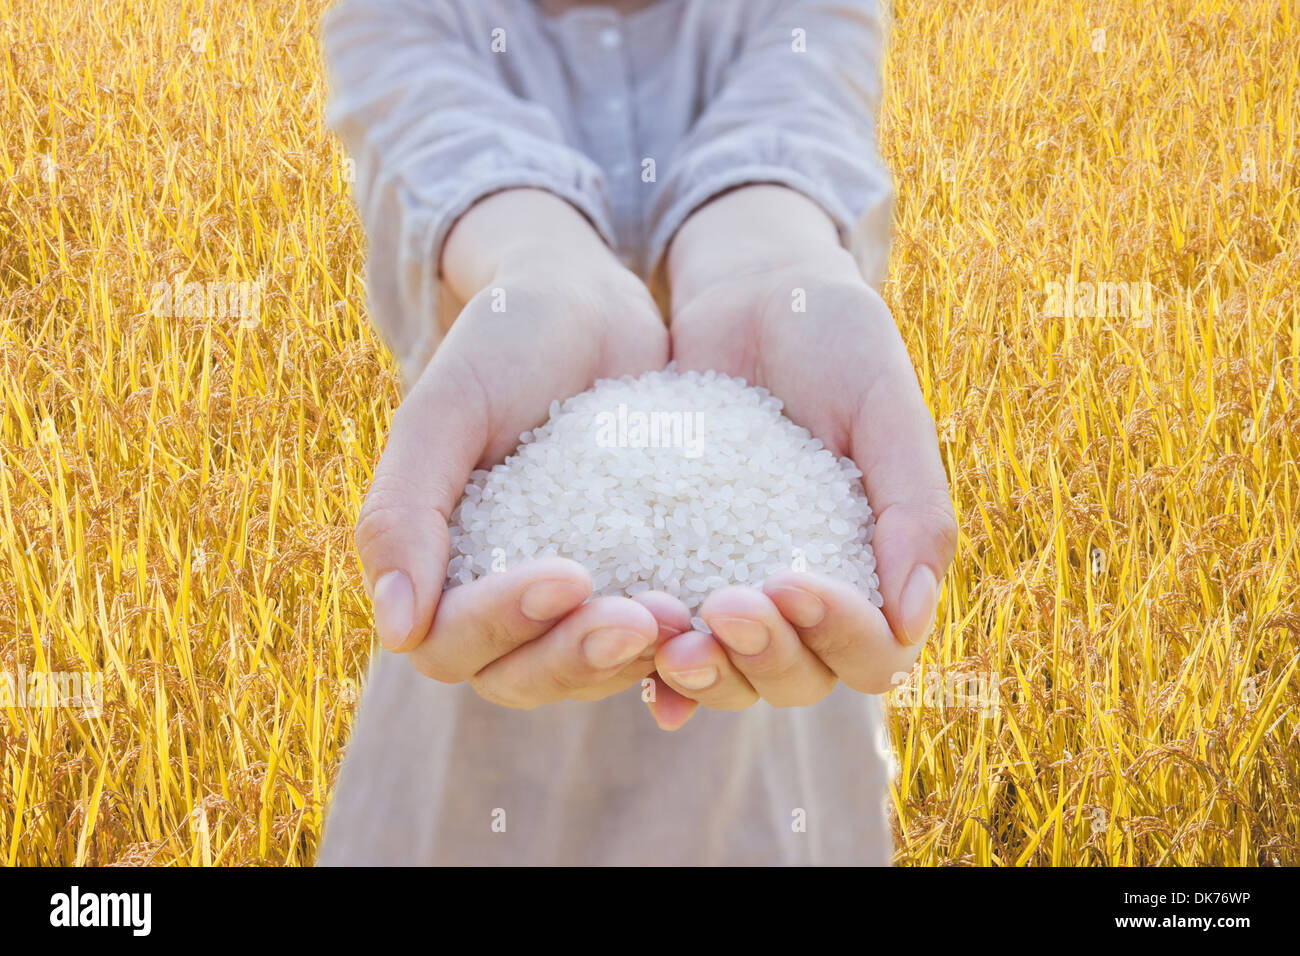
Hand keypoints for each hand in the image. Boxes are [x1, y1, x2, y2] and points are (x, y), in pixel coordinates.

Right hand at [356, 189, 690, 708]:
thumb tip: (395, 633)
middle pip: (521, 678)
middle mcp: (497, 599)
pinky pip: (646, 637)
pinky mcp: (630, 580)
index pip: (452, 643)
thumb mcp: (447, 411)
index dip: (503, 623)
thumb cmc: (503, 344)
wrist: (586, 302)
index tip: (569, 575)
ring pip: (586, 671)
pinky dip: (675, 641)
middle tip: (643, 617)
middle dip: (578, 655)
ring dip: (630, 658)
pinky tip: (715, 615)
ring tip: (684, 615)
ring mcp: (568, 598)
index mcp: (437, 569)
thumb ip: (403, 513)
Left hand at [645, 186, 957, 728]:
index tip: (791, 580)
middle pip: (798, 681)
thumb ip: (914, 505)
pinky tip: (638, 665)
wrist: (748, 293)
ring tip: (670, 642)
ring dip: (707, 674)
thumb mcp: (883, 405)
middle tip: (723, 607)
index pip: (874, 651)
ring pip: (732, 677)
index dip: (840, 636)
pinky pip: (669, 641)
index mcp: (873, 569)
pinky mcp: (678, 569)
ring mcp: (740, 587)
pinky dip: (656, 669)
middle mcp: (808, 596)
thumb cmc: (835, 340)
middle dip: (765, 658)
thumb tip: (913, 618)